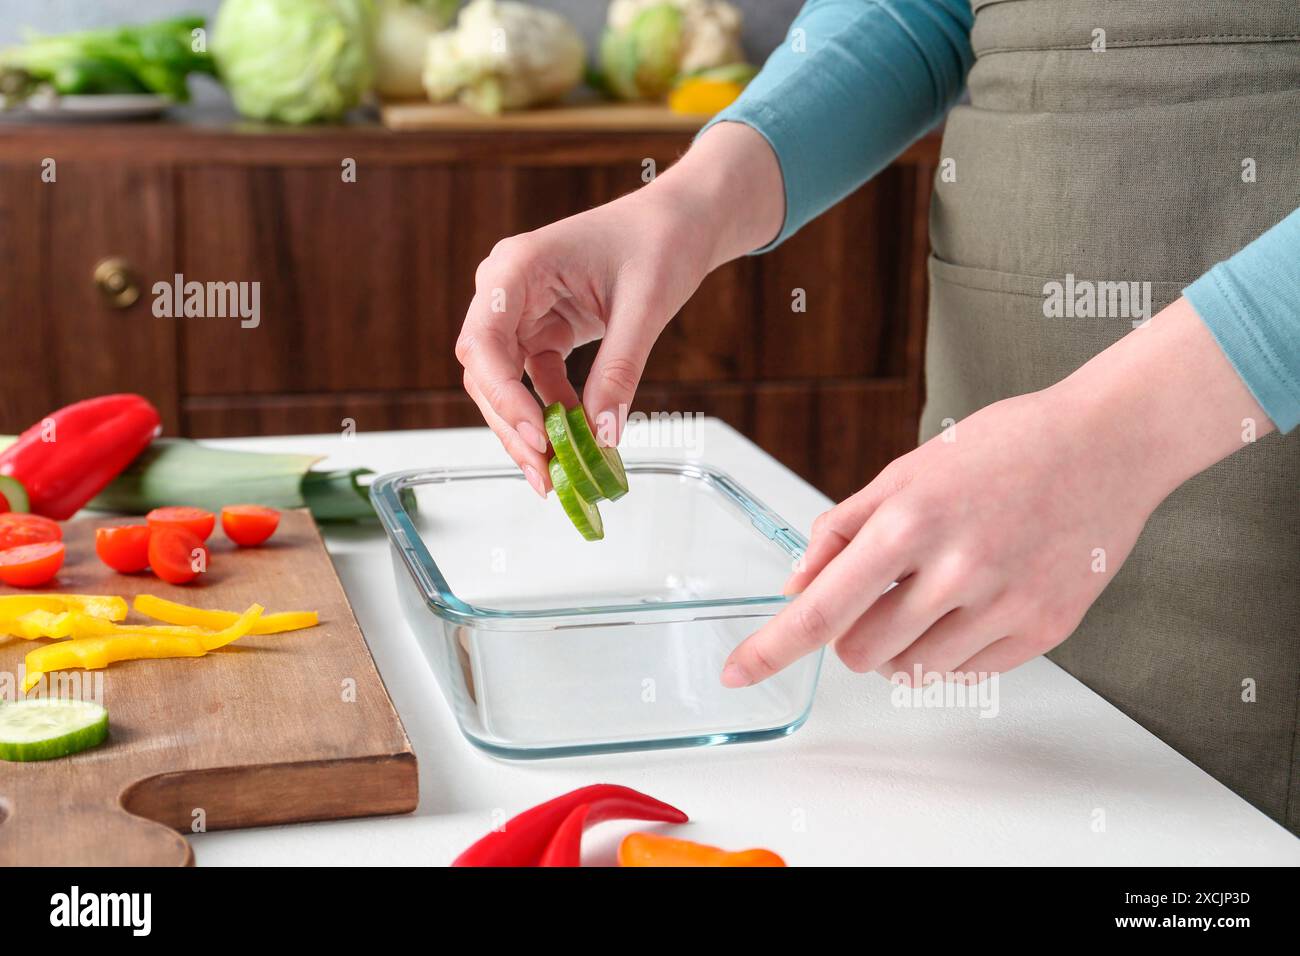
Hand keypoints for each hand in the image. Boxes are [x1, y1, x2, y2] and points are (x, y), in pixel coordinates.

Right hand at [455, 122, 783, 494]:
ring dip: (529, 429)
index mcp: (517, 268)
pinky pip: (535, 382)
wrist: (682, 220)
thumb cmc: (661, 240)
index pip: (485, 343)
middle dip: (513, 427)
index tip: (537, 438)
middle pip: (487, 372)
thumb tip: (604, 436)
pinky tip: (580, 440)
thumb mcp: (645, 306)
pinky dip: (554, 414)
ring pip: (505, 384)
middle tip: (546, 476)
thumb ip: (619, 370)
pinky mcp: (543, 331)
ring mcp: (521, 312)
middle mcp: (507, 290)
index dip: (503, 397)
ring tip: (559, 474)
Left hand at [722, 297, 1272, 686]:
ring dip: (902, 645)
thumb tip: (798, 585)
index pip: (822, 609)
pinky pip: (966, 672)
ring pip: (910, 671)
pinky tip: (975, 601)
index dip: (771, 648)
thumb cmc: (1002, 448)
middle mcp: (955, 572)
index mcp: (909, 524)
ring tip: (932, 593)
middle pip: (860, 653)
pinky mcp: (1044, 631)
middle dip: (852, 633)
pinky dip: (953, 648)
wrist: (1106, 444)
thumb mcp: (907, 470)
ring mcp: (1004, 606)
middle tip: (880, 594)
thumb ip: (843, 529)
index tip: (737, 672)